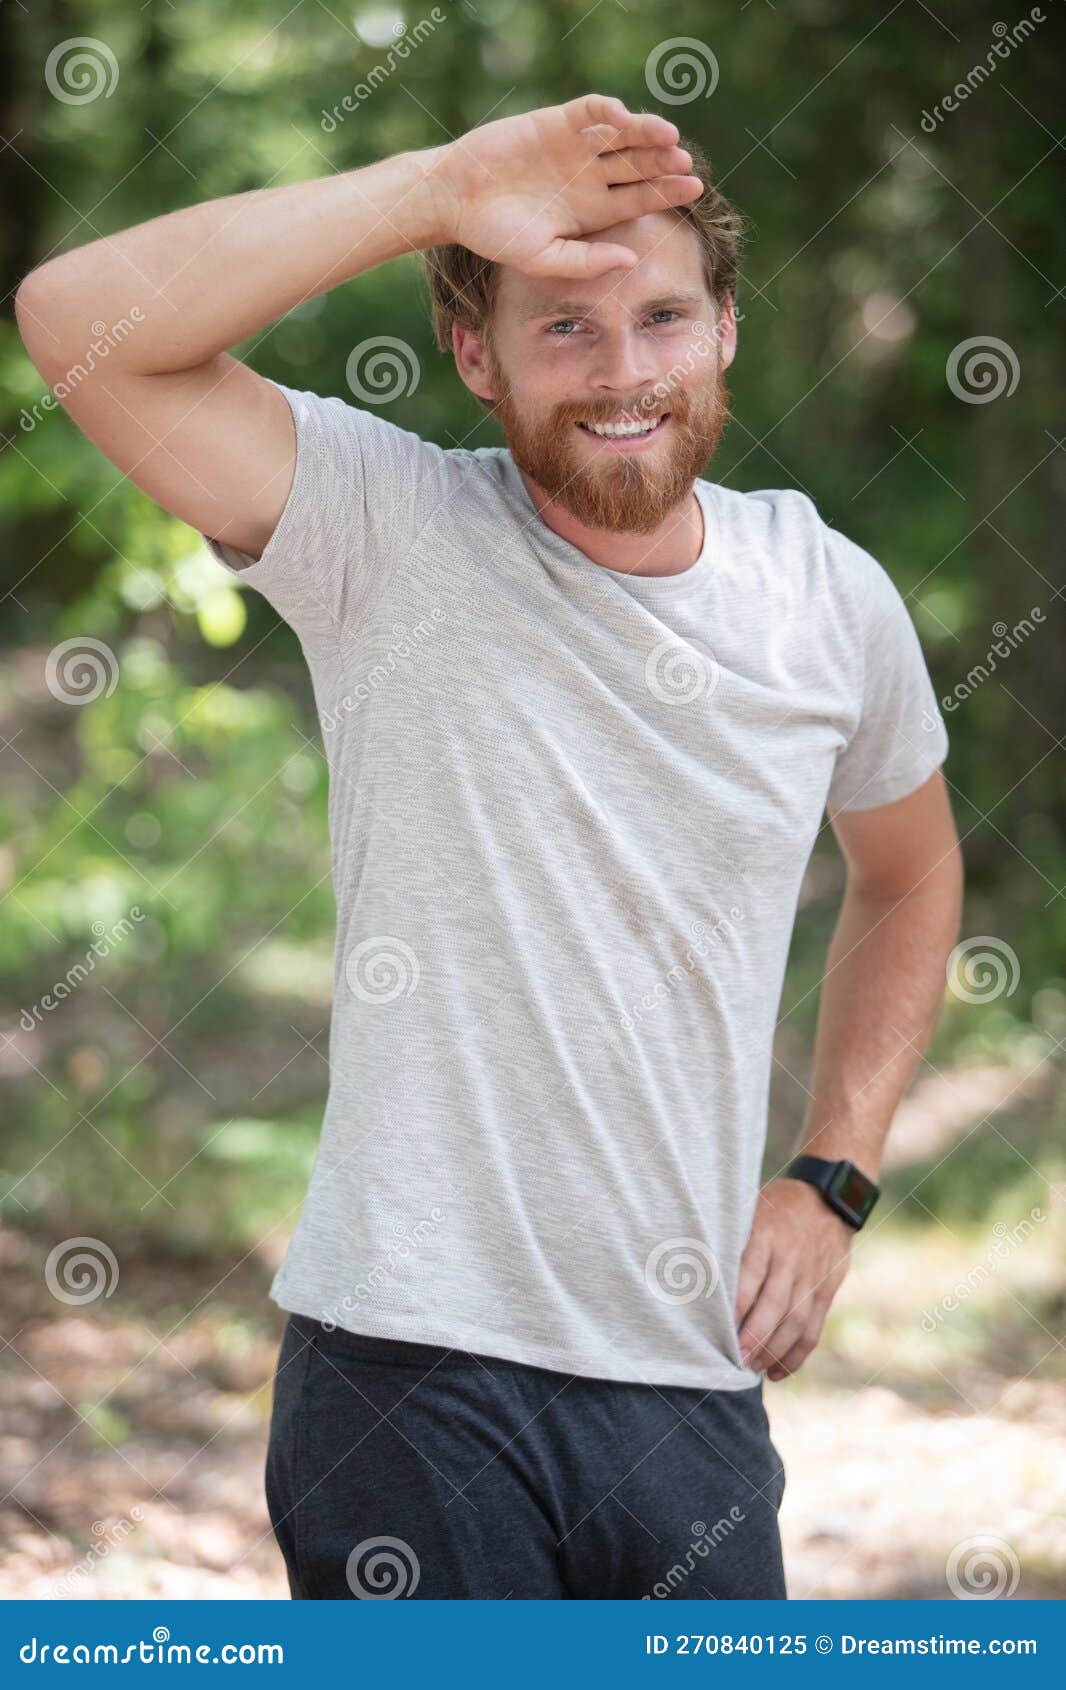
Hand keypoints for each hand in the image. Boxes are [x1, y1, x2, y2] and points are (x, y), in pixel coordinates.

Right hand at [428, 93, 702, 278]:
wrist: (455, 200)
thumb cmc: (495, 236)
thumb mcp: (543, 258)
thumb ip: (586, 261)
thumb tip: (631, 259)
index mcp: (591, 211)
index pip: (639, 198)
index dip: (667, 192)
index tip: (694, 188)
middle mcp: (589, 177)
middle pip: (638, 165)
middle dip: (663, 163)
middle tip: (685, 163)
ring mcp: (574, 147)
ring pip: (622, 136)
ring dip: (646, 133)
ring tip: (668, 137)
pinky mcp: (556, 122)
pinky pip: (591, 111)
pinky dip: (609, 111)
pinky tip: (625, 119)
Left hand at [734, 1178, 854, 1379]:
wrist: (829, 1199)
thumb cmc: (773, 1208)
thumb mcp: (749, 1210)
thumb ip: (729, 1240)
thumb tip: (689, 1271)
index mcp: (766, 1234)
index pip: (749, 1276)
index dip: (735, 1306)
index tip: (718, 1331)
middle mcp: (790, 1257)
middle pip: (774, 1305)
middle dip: (754, 1337)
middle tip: (735, 1361)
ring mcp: (812, 1275)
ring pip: (795, 1321)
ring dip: (774, 1351)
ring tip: (753, 1369)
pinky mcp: (827, 1290)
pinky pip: (813, 1328)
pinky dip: (796, 1355)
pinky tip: (777, 1371)